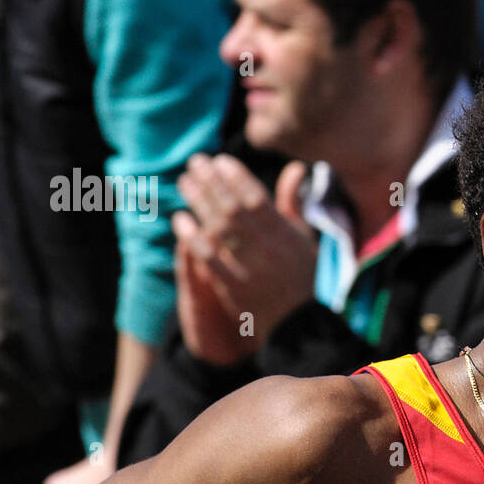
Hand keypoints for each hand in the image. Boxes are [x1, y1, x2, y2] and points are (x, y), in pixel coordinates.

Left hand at [175, 156, 314, 351]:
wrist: (300, 323)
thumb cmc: (302, 275)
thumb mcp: (304, 237)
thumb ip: (294, 202)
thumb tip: (295, 167)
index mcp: (286, 235)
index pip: (257, 198)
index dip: (236, 177)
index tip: (219, 160)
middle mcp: (268, 249)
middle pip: (234, 209)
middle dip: (212, 183)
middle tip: (195, 163)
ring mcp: (250, 269)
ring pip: (219, 229)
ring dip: (199, 203)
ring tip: (184, 183)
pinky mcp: (234, 287)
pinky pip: (209, 258)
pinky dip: (193, 238)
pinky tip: (179, 220)